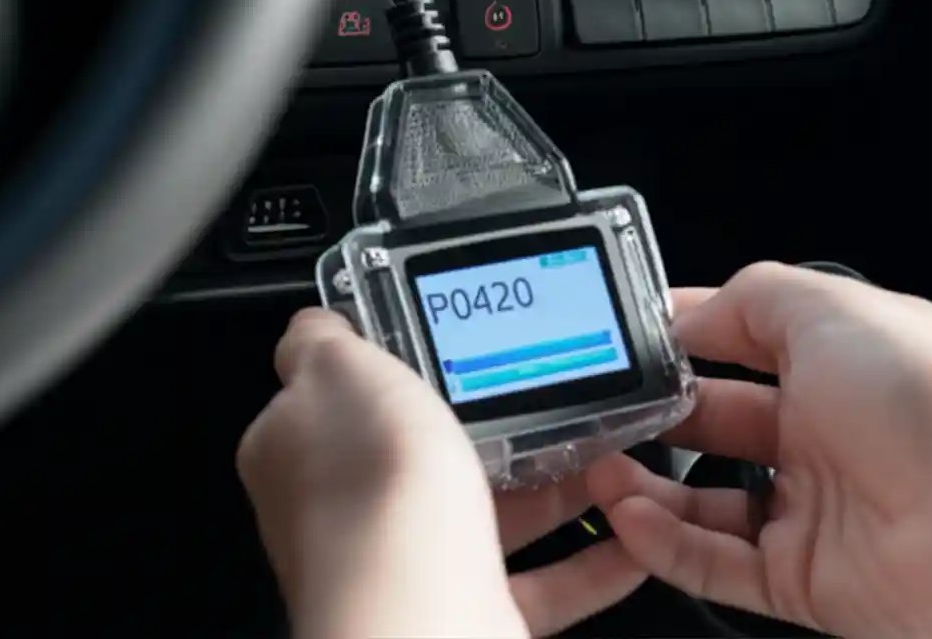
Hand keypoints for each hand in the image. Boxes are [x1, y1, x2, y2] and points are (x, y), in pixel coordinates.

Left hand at [237, 309, 644, 638]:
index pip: (342, 399)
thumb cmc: (373, 485)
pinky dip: (591, 562)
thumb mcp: (336, 370)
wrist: (419, 615)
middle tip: (556, 393)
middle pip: (428, 457)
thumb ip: (320, 340)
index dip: (398, 367)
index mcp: (300, 453)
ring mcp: (407, 568)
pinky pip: (539, 586)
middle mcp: (346, 517)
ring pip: (488, 517)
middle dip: (500, 426)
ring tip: (609, 453)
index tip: (462, 345)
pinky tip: (631, 534)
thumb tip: (315, 322)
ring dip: (557, 487)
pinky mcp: (464, 614)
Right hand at [588, 262, 931, 637]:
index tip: (623, 343)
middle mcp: (825, 436)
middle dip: (655, 415)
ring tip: (601, 469)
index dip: (679, 343)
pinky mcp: (802, 579)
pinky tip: (631, 518)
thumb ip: (749, 298)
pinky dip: (666, 544)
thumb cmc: (927, 404)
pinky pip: (716, 563)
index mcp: (835, 365)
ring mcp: (813, 511)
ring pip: (705, 501)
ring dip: (645, 485)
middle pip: (715, 426)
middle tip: (602, 411)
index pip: (737, 345)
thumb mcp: (827, 308)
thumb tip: (687, 312)